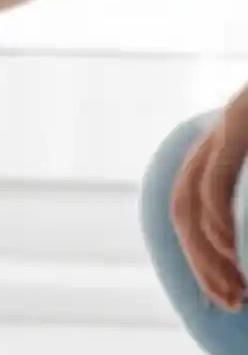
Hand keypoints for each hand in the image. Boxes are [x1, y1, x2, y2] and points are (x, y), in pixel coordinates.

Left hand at [172, 88, 247, 310]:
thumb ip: (242, 191)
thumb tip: (239, 246)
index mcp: (219, 150)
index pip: (191, 211)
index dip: (202, 257)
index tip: (228, 296)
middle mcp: (211, 140)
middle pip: (183, 211)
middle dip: (201, 262)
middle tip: (229, 303)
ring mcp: (223, 129)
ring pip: (191, 197)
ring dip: (205, 249)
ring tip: (229, 287)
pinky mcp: (238, 122)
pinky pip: (213, 174)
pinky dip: (214, 213)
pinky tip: (225, 245)